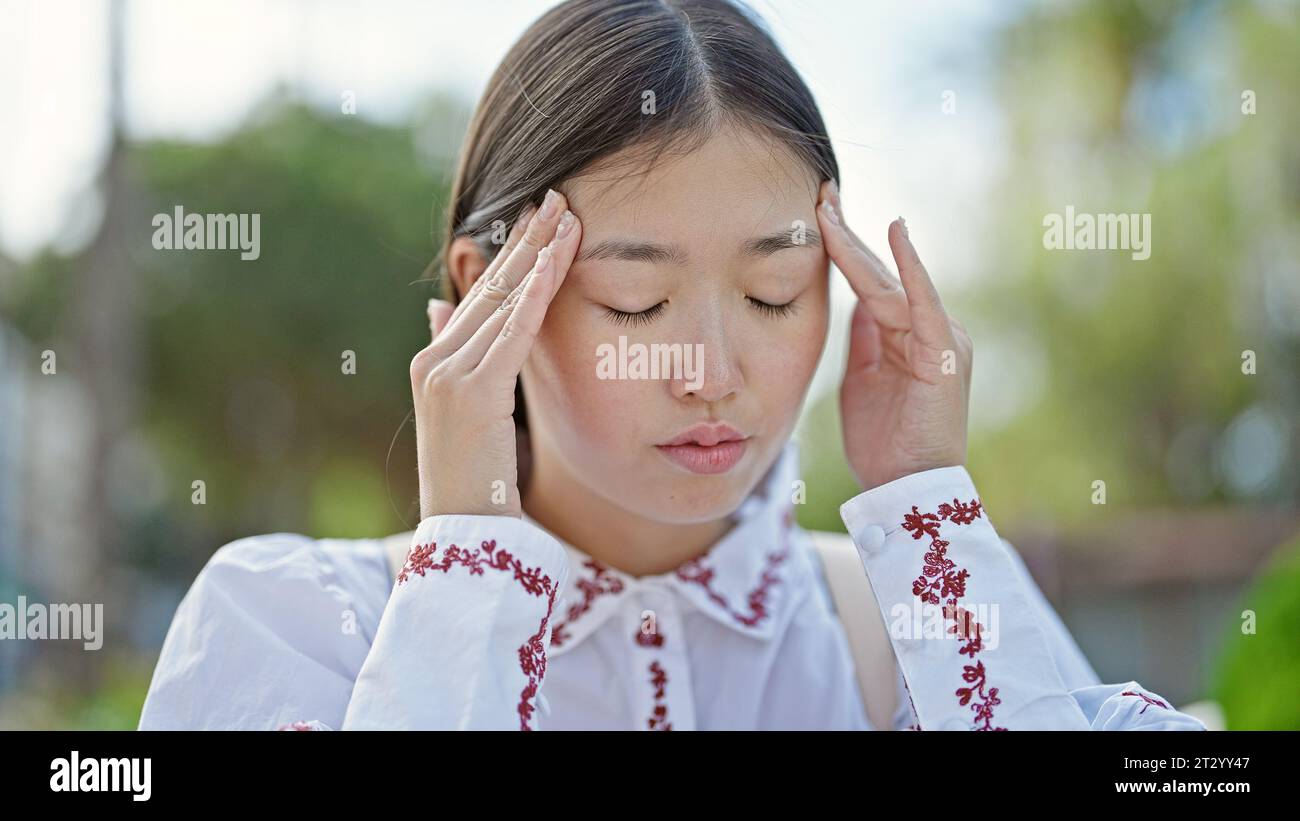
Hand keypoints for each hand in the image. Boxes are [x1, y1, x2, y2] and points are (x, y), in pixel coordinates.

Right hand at [410, 189, 581, 517]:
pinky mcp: (469, 391)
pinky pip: (510, 333)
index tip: (543, 220)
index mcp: (437, 362)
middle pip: (491, 287)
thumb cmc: (476, 484)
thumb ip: (458, 358)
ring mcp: (447, 374)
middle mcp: (435, 360)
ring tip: (566, 216)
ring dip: (538, 255)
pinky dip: (533, 295)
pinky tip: (554, 261)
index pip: (484, 296)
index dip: (515, 255)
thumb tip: (440, 307)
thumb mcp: (469, 415)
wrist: (466, 537)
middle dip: (528, 241)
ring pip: (502, 301)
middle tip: (559, 197)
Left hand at [814, 180, 971, 490]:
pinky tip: (896, 231)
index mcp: (904, 335)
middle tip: (820, 192)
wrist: (909, 488)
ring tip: (829, 210)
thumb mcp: (861, 382)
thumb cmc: (884, 443)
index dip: (842, 247)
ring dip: (858, 245)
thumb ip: (861, 341)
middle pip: (879, 272)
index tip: (816, 212)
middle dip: (847, 232)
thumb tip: (852, 303)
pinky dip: (910, 266)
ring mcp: (938, 336)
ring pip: (889, 281)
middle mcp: (926, 327)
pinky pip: (922, 300)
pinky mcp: (943, 350)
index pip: (867, 281)